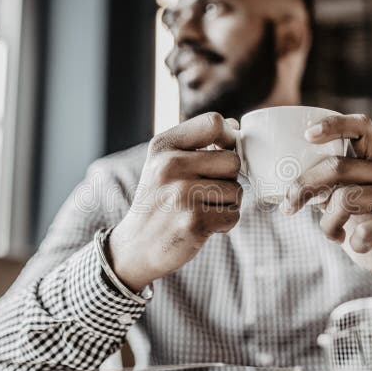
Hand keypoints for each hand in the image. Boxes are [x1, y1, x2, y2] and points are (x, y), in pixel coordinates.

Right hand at [108, 112, 241, 290]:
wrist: (135, 247)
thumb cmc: (158, 202)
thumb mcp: (163, 163)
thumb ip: (196, 143)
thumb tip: (234, 125)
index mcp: (163, 146)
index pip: (213, 122)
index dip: (228, 136)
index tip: (223, 150)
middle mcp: (170, 165)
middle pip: (232, 161)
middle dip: (227, 179)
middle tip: (205, 192)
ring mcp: (182, 194)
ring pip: (236, 190)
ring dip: (226, 204)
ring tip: (200, 209)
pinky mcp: (194, 221)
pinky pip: (233, 215)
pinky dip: (224, 223)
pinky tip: (202, 225)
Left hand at [281, 114, 371, 295]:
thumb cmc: (369, 229)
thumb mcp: (345, 205)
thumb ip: (325, 189)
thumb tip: (287, 184)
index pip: (361, 127)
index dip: (333, 125)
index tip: (307, 135)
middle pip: (338, 166)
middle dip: (304, 186)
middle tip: (288, 207)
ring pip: (345, 200)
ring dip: (328, 224)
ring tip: (333, 234)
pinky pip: (363, 231)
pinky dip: (352, 242)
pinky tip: (357, 244)